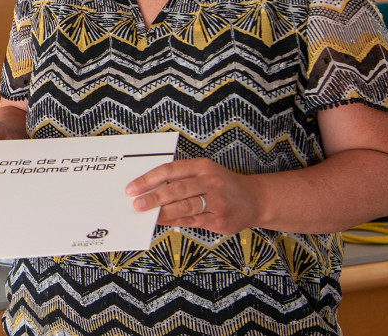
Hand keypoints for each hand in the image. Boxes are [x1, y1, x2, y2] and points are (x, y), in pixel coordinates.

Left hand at [124, 158, 260, 234]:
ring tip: (146, 215)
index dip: (149, 179)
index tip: (132, 188)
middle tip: (136, 204)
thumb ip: (181, 178)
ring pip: (184, 207)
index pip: (170, 169)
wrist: (256, 199)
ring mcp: (217, 202)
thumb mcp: (205, 172)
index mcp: (203, 166)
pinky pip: (192, 221)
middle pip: (176, 189)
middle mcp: (210, 182)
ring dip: (162, 212)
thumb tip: (150, 188)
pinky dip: (175, 221)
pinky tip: (162, 221)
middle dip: (153, 198)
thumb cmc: (223, 184)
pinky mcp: (220, 220)